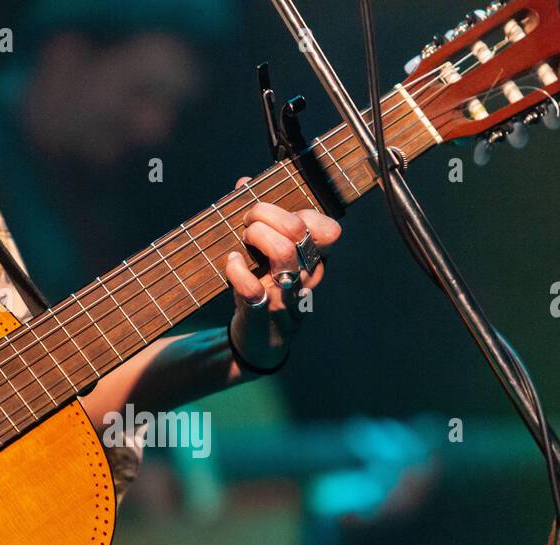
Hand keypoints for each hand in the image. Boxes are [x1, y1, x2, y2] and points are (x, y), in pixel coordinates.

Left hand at [223, 177, 340, 369]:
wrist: (259, 345)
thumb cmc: (265, 292)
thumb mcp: (270, 257)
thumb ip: (262, 218)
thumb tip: (245, 184)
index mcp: (314, 261)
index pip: (329, 230)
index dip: (302, 213)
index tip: (277, 215)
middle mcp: (306, 277)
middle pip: (299, 231)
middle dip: (267, 214)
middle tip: (249, 220)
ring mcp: (286, 295)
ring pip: (283, 251)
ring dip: (256, 235)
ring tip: (243, 238)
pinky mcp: (261, 311)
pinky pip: (253, 287)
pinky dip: (236, 270)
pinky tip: (231, 262)